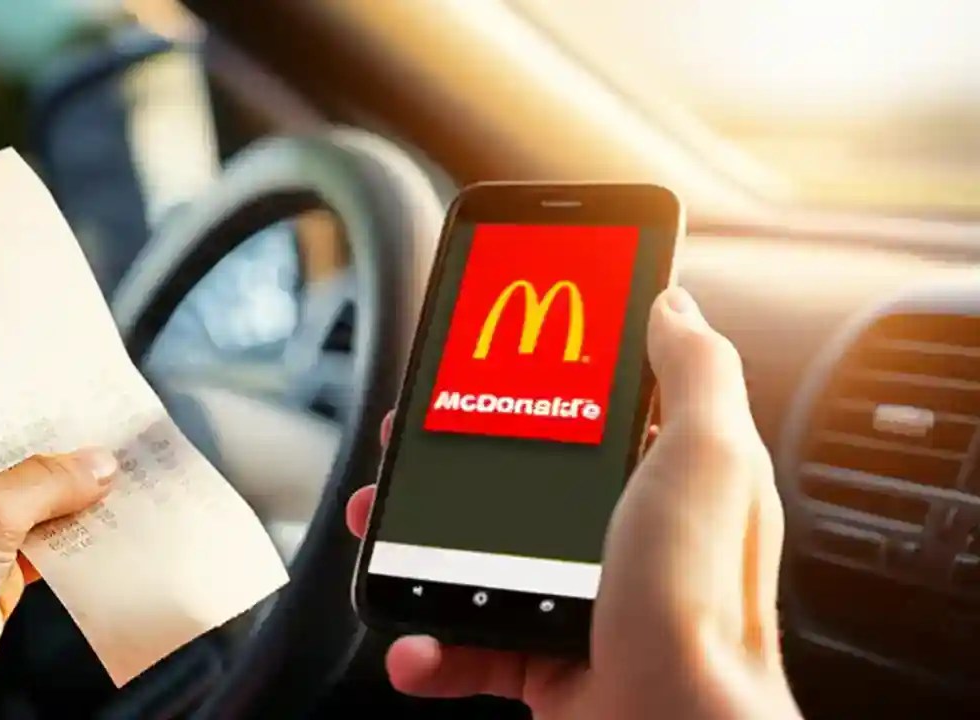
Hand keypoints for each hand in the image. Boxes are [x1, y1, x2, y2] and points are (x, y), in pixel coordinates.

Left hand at [0, 403, 117, 718]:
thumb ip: (44, 481)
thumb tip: (97, 464)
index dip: (37, 388)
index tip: (90, 381)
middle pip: (22, 446)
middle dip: (73, 443)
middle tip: (128, 430)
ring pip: (41, 498)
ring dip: (83, 495)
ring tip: (138, 477)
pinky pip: (49, 546)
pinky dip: (81, 541)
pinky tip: (117, 531)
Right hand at [347, 287, 800, 718]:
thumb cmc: (700, 601)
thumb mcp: (709, 457)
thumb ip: (698, 371)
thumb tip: (672, 304)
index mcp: (667, 481)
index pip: (595, 410)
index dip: (536, 378)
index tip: (480, 358)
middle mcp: (627, 540)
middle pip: (521, 480)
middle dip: (449, 461)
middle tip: (404, 443)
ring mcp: (583, 602)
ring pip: (480, 555)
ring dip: (416, 541)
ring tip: (379, 529)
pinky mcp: (548, 663)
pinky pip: (471, 647)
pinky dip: (431, 647)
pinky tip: (415, 643)